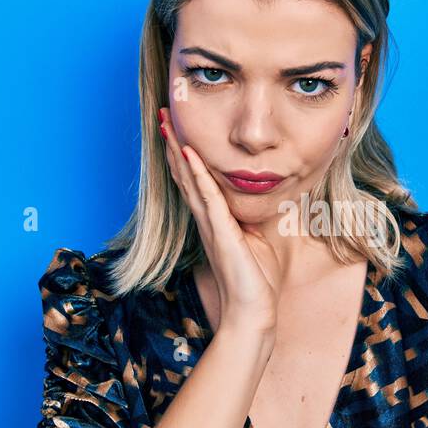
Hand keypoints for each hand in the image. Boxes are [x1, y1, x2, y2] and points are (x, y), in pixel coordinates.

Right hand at [159, 106, 278, 332]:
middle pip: (184, 175)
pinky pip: (207, 197)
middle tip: (163, 117)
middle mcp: (206, 220)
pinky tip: (190, 153)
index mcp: (214, 220)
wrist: (253, 311)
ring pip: (189, 180)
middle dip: (173, 144)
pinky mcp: (220, 232)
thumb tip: (265, 197)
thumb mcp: (259, 238)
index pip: (195, 181)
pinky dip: (198, 174)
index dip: (185, 155)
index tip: (177, 129)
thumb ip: (254, 217)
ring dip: (177, 151)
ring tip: (167, 125)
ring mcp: (210, 225)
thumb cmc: (257, 280)